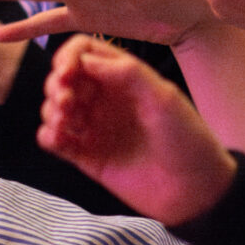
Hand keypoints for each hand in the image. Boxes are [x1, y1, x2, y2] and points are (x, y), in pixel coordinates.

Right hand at [38, 35, 235, 224]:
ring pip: (54, 108)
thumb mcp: (163, 99)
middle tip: (67, 103)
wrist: (196, 193)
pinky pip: (54, 140)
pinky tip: (59, 141)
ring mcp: (95, 127)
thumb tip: (85, 60)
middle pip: (63, 79)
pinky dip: (48, 136)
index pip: (84, 52)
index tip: (66, 74)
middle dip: (56, 86)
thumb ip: (126, 73)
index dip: (68, 57)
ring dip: (50, 111)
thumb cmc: (187, 141)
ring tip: (65, 126)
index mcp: (124, 78)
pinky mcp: (87, 156)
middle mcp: (106, 99)